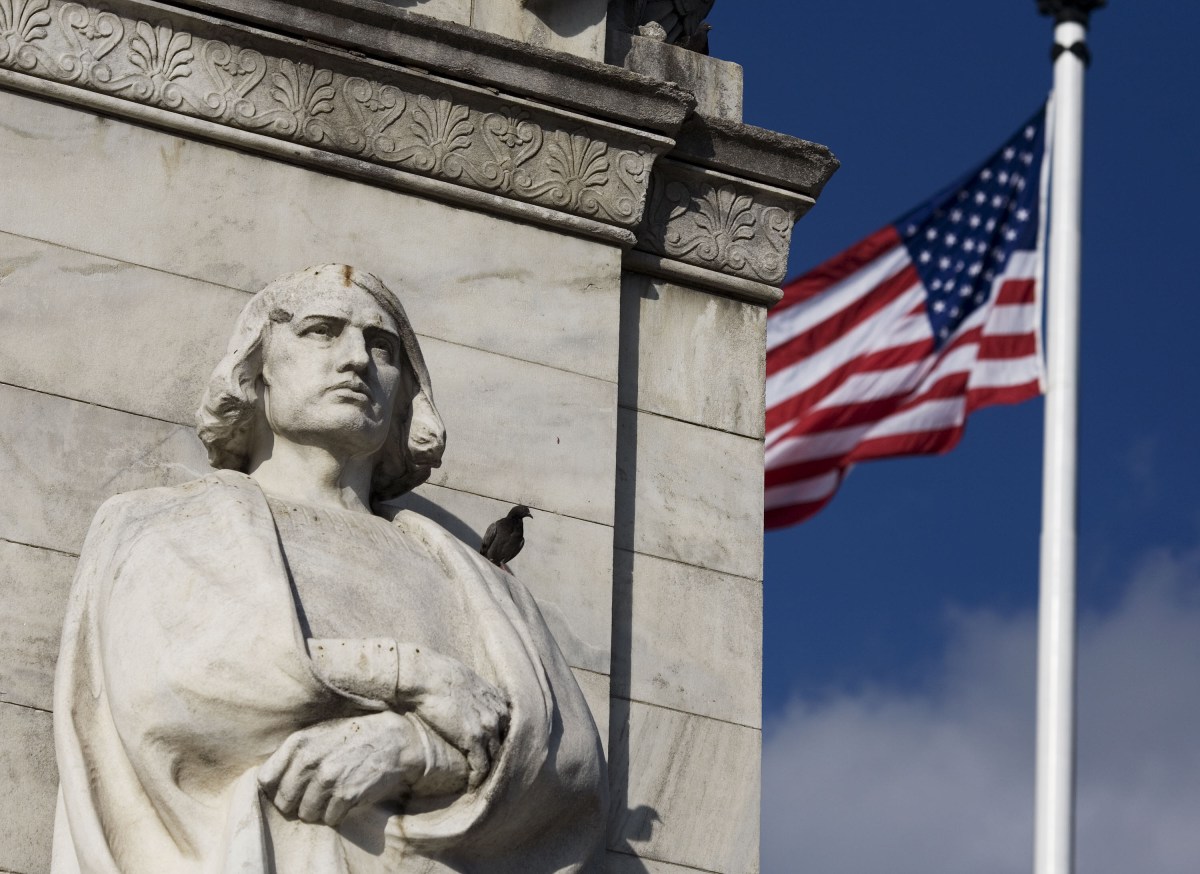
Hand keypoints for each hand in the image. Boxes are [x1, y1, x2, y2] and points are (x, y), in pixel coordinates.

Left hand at [259, 712, 429, 825]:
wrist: (395, 739)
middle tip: (315, 794)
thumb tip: (268, 783)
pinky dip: (337, 814)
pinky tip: (347, 798)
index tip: (291, 787)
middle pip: (284, 801)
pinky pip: (329, 819)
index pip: (266, 779)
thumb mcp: (319, 734)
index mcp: (298, 742)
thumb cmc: (353, 737)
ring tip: (333, 795)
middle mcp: (309, 759)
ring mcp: (328, 778)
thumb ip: (293, 754)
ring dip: (319, 810)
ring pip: (306, 814)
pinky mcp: (346, 795)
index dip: (277, 788)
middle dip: (298, 803)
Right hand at [397, 647, 509, 789]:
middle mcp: (498, 713)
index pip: (507, 728)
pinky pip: (481, 766)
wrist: (426, 676)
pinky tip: (472, 785)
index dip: (500, 742)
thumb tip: (466, 702)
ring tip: (482, 784)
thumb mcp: (467, 681)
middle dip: (499, 759)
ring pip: (496, 758)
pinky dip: (477, 778)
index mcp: (497, 699)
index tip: (492, 754)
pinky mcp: (474, 738)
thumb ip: (475, 696)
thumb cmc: (439, 675)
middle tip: (492, 776)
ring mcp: (488, 726)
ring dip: (490, 772)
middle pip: (505, 744)